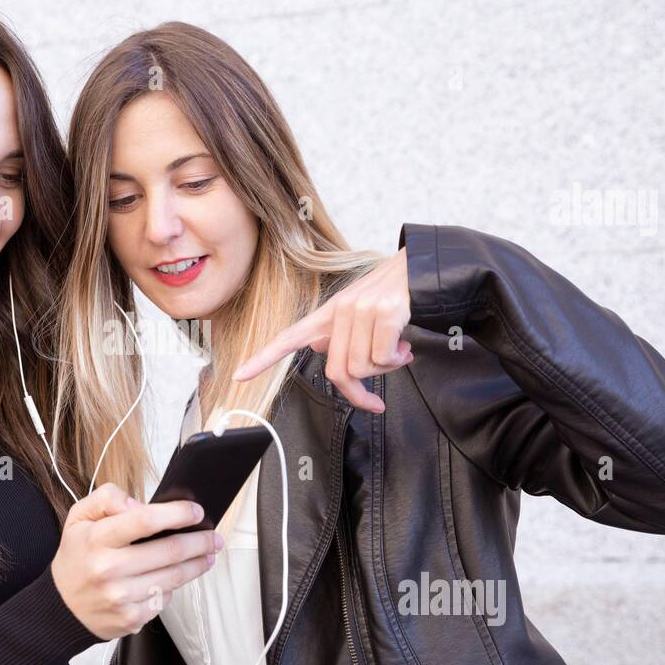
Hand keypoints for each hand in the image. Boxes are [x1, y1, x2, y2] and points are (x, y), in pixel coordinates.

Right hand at [51, 483, 222, 639]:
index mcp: (97, 539)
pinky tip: (172, 578)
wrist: (60, 606)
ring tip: (207, 555)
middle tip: (214, 537)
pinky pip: (164, 599)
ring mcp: (120, 597)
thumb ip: (108, 499)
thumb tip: (140, 505)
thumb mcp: (79, 517)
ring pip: (173, 577)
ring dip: (197, 564)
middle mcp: (108, 569)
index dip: (177, 514)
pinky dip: (173, 587)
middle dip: (200, 541)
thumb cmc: (77, 556)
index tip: (197, 511)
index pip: (145, 520)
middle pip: (169, 551)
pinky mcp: (130, 619)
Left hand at [231, 247, 413, 412]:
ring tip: (397, 350)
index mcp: (329, 313)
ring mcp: (361, 310)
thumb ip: (338, 331)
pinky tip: (405, 345)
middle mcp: (340, 310)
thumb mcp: (359, 310)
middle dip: (360, 391)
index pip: (288, 338)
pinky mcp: (385, 313)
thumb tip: (319, 348)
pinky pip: (384, 357)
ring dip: (386, 368)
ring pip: (363, 367)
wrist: (424, 269)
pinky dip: (398, 360)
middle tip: (376, 396)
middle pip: (338, 372)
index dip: (262, 359)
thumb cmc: (393, 295)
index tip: (239, 375)